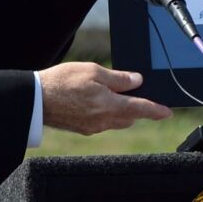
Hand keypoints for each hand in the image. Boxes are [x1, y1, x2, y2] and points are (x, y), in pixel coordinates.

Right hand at [37, 62, 171, 134]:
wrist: (35, 100)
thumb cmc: (62, 82)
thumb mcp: (93, 71)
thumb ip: (118, 78)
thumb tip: (136, 81)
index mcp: (110, 106)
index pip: (141, 109)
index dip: (156, 110)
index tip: (167, 112)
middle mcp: (104, 121)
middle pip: (129, 116)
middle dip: (135, 107)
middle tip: (132, 93)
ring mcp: (92, 127)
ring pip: (115, 121)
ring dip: (119, 110)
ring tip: (109, 93)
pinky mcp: (82, 129)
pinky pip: (101, 122)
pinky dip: (104, 113)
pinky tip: (94, 101)